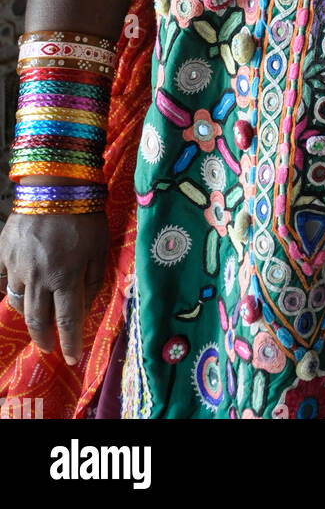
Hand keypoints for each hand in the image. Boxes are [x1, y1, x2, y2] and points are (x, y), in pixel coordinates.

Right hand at [0, 211, 107, 363]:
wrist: (55, 182)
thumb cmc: (85, 214)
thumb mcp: (100, 247)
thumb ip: (93, 280)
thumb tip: (86, 305)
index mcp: (66, 277)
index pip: (67, 321)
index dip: (70, 342)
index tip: (72, 358)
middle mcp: (39, 277)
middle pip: (37, 319)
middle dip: (43, 337)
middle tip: (49, 346)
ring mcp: (17, 265)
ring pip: (17, 301)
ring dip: (28, 313)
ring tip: (36, 318)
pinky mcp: (4, 251)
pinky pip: (3, 276)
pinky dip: (10, 284)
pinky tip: (18, 286)